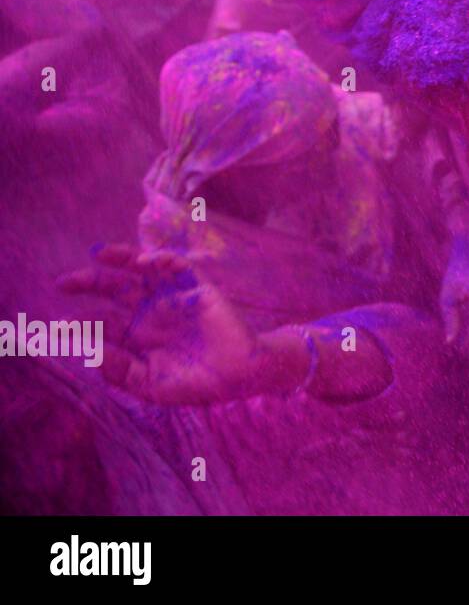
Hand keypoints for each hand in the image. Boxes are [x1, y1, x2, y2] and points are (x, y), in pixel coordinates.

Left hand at [59, 247, 270, 404]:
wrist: (241, 376)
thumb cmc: (197, 383)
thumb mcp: (151, 385)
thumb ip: (121, 370)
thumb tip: (88, 352)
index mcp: (138, 336)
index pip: (102, 323)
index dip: (79, 323)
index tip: (57, 328)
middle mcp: (151, 312)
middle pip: (114, 289)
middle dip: (88, 282)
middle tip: (62, 283)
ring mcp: (173, 297)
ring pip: (141, 270)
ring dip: (120, 258)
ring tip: (97, 253)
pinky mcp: (198, 287)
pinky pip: (178, 265)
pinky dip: (161, 259)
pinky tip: (143, 262)